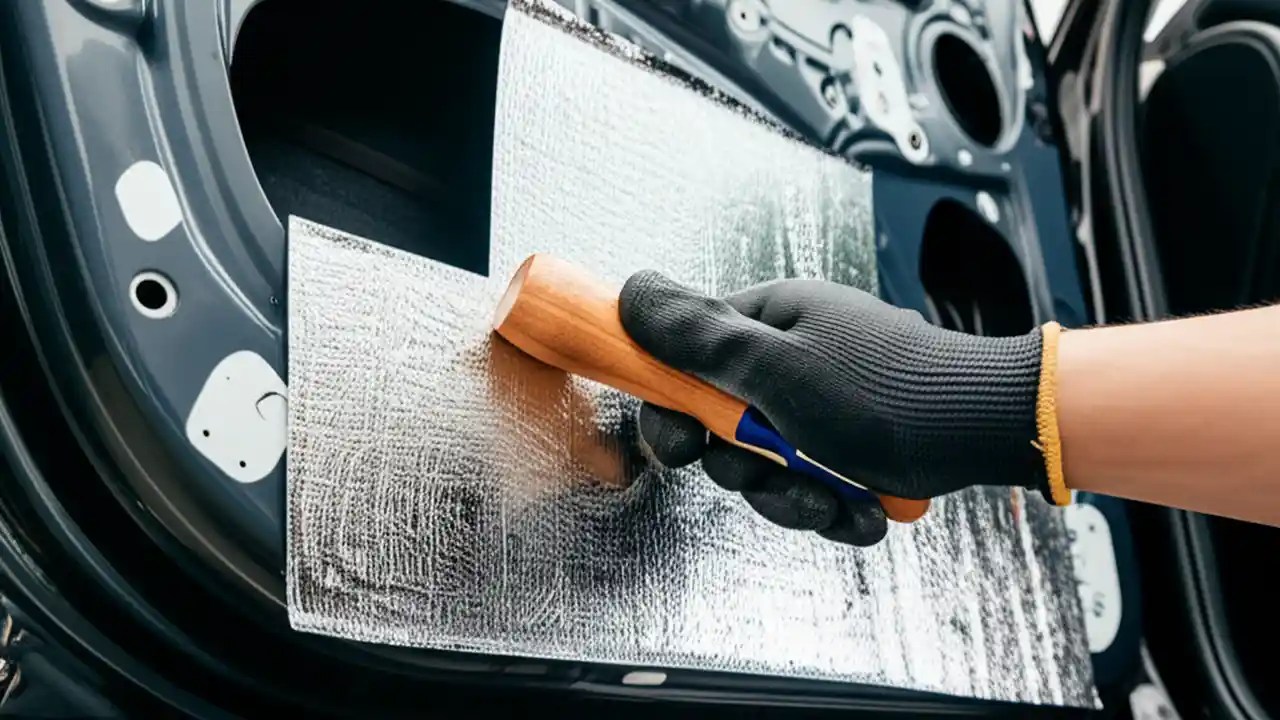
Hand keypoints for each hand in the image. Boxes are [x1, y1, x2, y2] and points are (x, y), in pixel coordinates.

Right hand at [619, 271, 1051, 546]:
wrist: (986, 429)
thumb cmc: (886, 390)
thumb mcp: (776, 366)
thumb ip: (698, 339)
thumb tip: (632, 292)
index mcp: (771, 323)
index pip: (689, 361)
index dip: (676, 410)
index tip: (682, 446)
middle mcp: (793, 360)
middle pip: (726, 427)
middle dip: (748, 468)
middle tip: (775, 469)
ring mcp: (824, 406)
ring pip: (768, 468)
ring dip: (794, 497)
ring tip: (831, 497)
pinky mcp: (852, 447)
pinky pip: (813, 486)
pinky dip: (834, 505)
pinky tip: (863, 506)